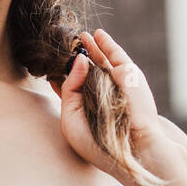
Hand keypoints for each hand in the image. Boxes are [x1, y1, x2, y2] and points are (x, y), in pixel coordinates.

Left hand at [49, 28, 175, 184]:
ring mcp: (116, 85)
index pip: (72, 90)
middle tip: (66, 45)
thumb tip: (80, 60)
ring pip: (102, 62)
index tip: (52, 68)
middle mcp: (102, 97)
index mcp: (86, 111)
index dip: (63, 77)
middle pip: (87, 73)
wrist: (134, 150)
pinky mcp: (129, 76)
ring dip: (91, 48)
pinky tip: (97, 35)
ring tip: (80, 36)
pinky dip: (107, 44)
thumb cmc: (99, 144)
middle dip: (77, 60)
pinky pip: (116, 56)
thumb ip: (70, 89)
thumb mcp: (70, 120)